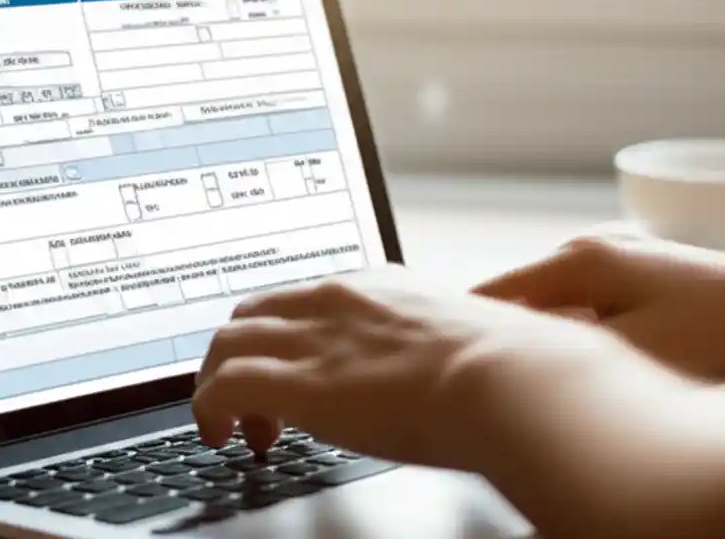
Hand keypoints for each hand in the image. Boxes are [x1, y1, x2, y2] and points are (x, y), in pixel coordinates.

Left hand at [192, 264, 626, 468]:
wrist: (511, 380)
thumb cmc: (513, 369)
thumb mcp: (476, 342)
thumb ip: (455, 350)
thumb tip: (473, 373)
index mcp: (383, 287)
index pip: (312, 297)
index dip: (292, 334)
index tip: (297, 365)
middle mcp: (338, 300)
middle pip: (255, 311)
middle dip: (244, 352)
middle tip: (255, 398)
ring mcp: (313, 336)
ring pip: (227, 342)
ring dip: (220, 382)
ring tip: (235, 425)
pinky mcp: (296, 382)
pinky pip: (222, 386)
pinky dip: (211, 410)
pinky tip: (226, 438)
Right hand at [474, 237, 724, 379]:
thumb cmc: (715, 329)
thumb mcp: (625, 353)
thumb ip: (560, 355)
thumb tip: (512, 360)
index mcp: (577, 260)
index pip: (495, 293)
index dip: (464, 326)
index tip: (439, 352)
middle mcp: (592, 250)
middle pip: (525, 301)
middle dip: (508, 338)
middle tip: (487, 378)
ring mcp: (620, 261)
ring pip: (560, 309)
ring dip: (550, 341)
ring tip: (543, 377)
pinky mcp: (645, 279)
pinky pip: (590, 311)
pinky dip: (581, 337)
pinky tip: (595, 368)